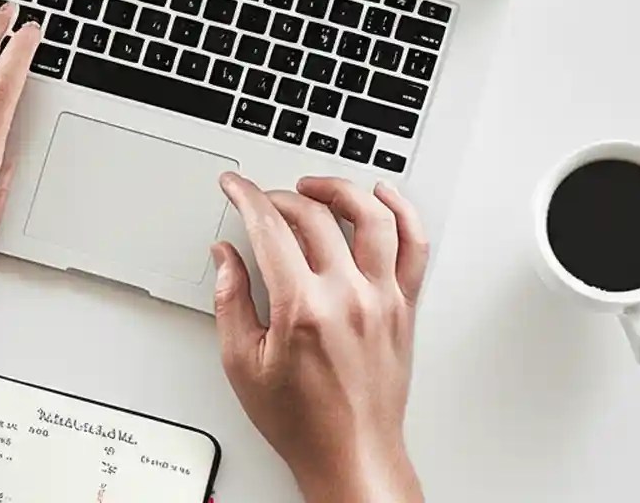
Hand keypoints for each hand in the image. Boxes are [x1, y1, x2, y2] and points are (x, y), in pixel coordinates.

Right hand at [212, 173, 427, 502]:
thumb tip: (226, 257)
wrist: (351, 453)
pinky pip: (414, 246)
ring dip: (340, 190)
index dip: (247, 197)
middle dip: (280, 196)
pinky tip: (383, 198)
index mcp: (302, 309)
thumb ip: (230, 300)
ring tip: (317, 187)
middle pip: (315, 215)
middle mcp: (347, 296)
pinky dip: (402, 211)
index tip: (236, 186)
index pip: (270, 229)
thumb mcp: (242, 363)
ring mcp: (382, 299)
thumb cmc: (301, 420)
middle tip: (263, 199)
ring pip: (372, 216)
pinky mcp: (405, 307)